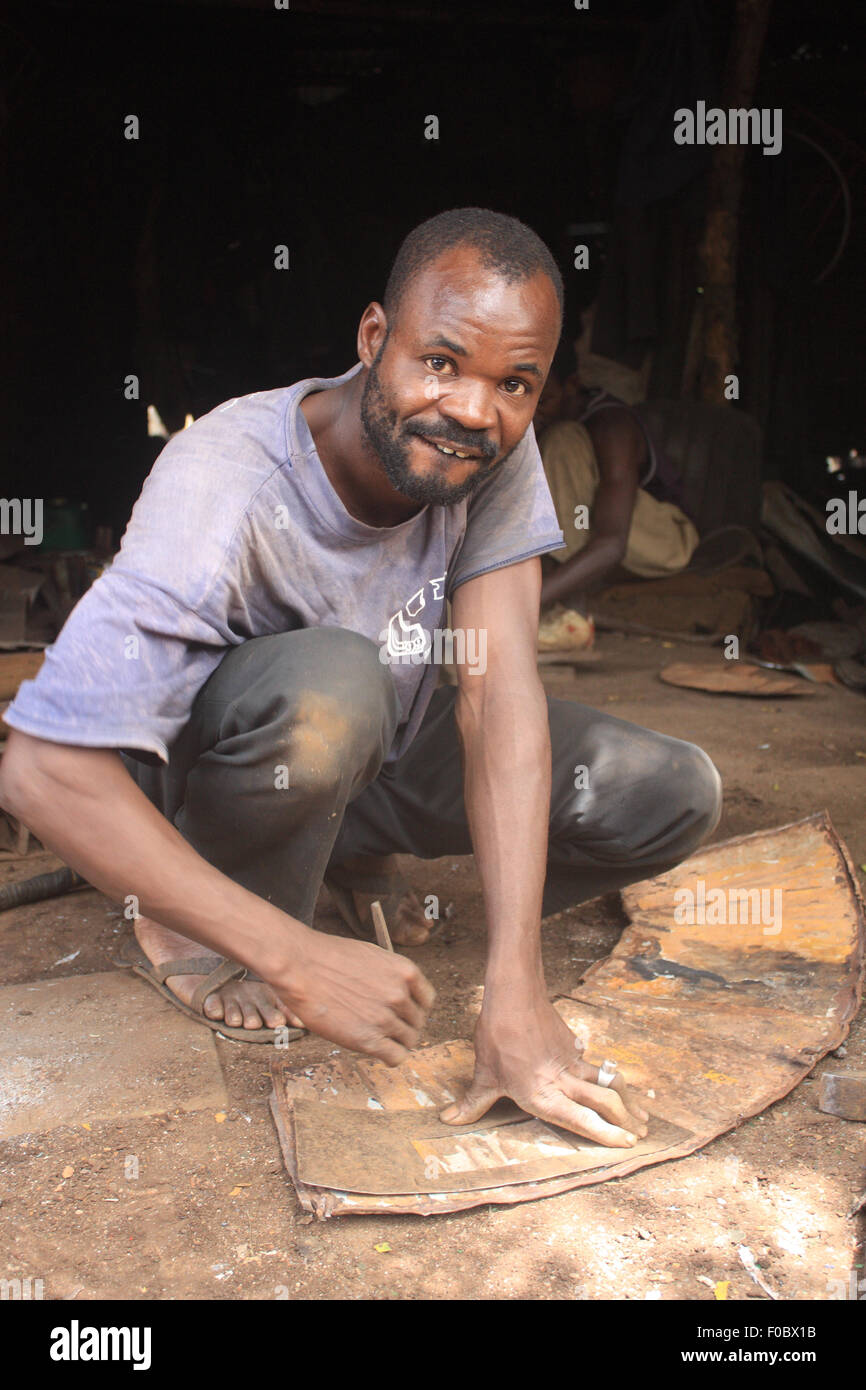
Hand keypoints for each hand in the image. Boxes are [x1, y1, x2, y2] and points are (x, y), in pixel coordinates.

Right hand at [275, 929, 435, 1065]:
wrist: (301, 967)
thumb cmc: (329, 958)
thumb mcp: (372, 956)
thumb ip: (391, 975)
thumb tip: (400, 993)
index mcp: (405, 971)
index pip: (427, 1000)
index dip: (415, 1007)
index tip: (403, 1012)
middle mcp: (400, 995)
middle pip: (418, 1022)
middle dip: (404, 1025)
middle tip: (386, 1027)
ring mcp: (385, 1018)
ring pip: (408, 1041)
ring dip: (396, 1041)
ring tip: (379, 1037)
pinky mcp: (367, 1039)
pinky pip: (395, 1057)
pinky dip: (390, 1057)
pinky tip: (377, 1050)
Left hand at [440, 994, 648, 1145]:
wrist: (513, 994)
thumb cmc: (497, 1035)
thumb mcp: (483, 1073)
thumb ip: (472, 1103)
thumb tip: (447, 1120)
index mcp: (542, 1094)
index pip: (582, 1120)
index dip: (606, 1133)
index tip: (627, 1143)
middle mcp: (562, 1081)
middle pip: (605, 1103)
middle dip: (626, 1120)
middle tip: (644, 1134)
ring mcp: (572, 1062)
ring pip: (608, 1084)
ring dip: (627, 1101)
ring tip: (644, 1116)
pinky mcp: (573, 1046)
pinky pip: (597, 1068)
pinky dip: (612, 1079)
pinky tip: (616, 1084)